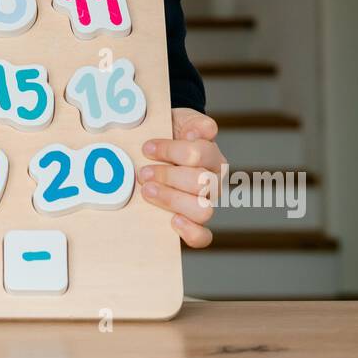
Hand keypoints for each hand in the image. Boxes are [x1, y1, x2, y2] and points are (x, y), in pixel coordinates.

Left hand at [138, 108, 225, 247]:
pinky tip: (173, 221)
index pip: (200, 154)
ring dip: (172, 200)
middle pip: (202, 183)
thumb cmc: (169, 134)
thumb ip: (196, 123)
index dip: (172, 151)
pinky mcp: (194, 223)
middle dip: (168, 176)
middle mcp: (213, 181)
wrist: (157, 145)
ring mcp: (205, 203)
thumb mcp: (181, 120)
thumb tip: (197, 134)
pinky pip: (202, 237)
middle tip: (143, 173)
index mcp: (212, 155)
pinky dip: (191, 233)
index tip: (147, 148)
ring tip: (147, 190)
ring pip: (203, 210)